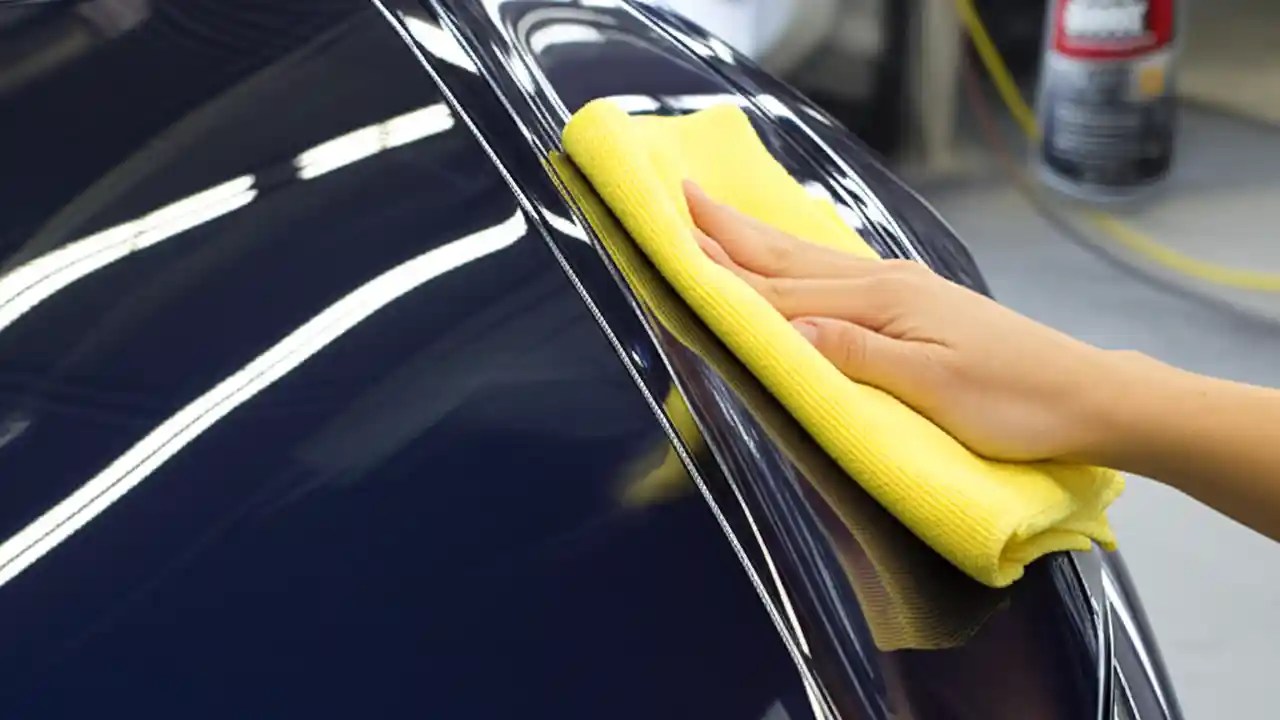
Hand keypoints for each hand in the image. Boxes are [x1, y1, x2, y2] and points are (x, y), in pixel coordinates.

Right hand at [684, 180, 1132, 463]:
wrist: (1084, 394)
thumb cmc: (1013, 403)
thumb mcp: (934, 389)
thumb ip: (856, 354)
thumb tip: (787, 328)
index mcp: (880, 303)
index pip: (781, 289)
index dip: (723, 270)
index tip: (673, 239)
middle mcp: (884, 284)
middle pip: (787, 258)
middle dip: (728, 233)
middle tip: (678, 199)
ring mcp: (901, 288)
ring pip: (809, 260)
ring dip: (757, 239)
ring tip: (715, 215)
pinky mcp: (914, 301)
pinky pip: (835, 273)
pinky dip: (797, 259)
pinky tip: (791, 255)